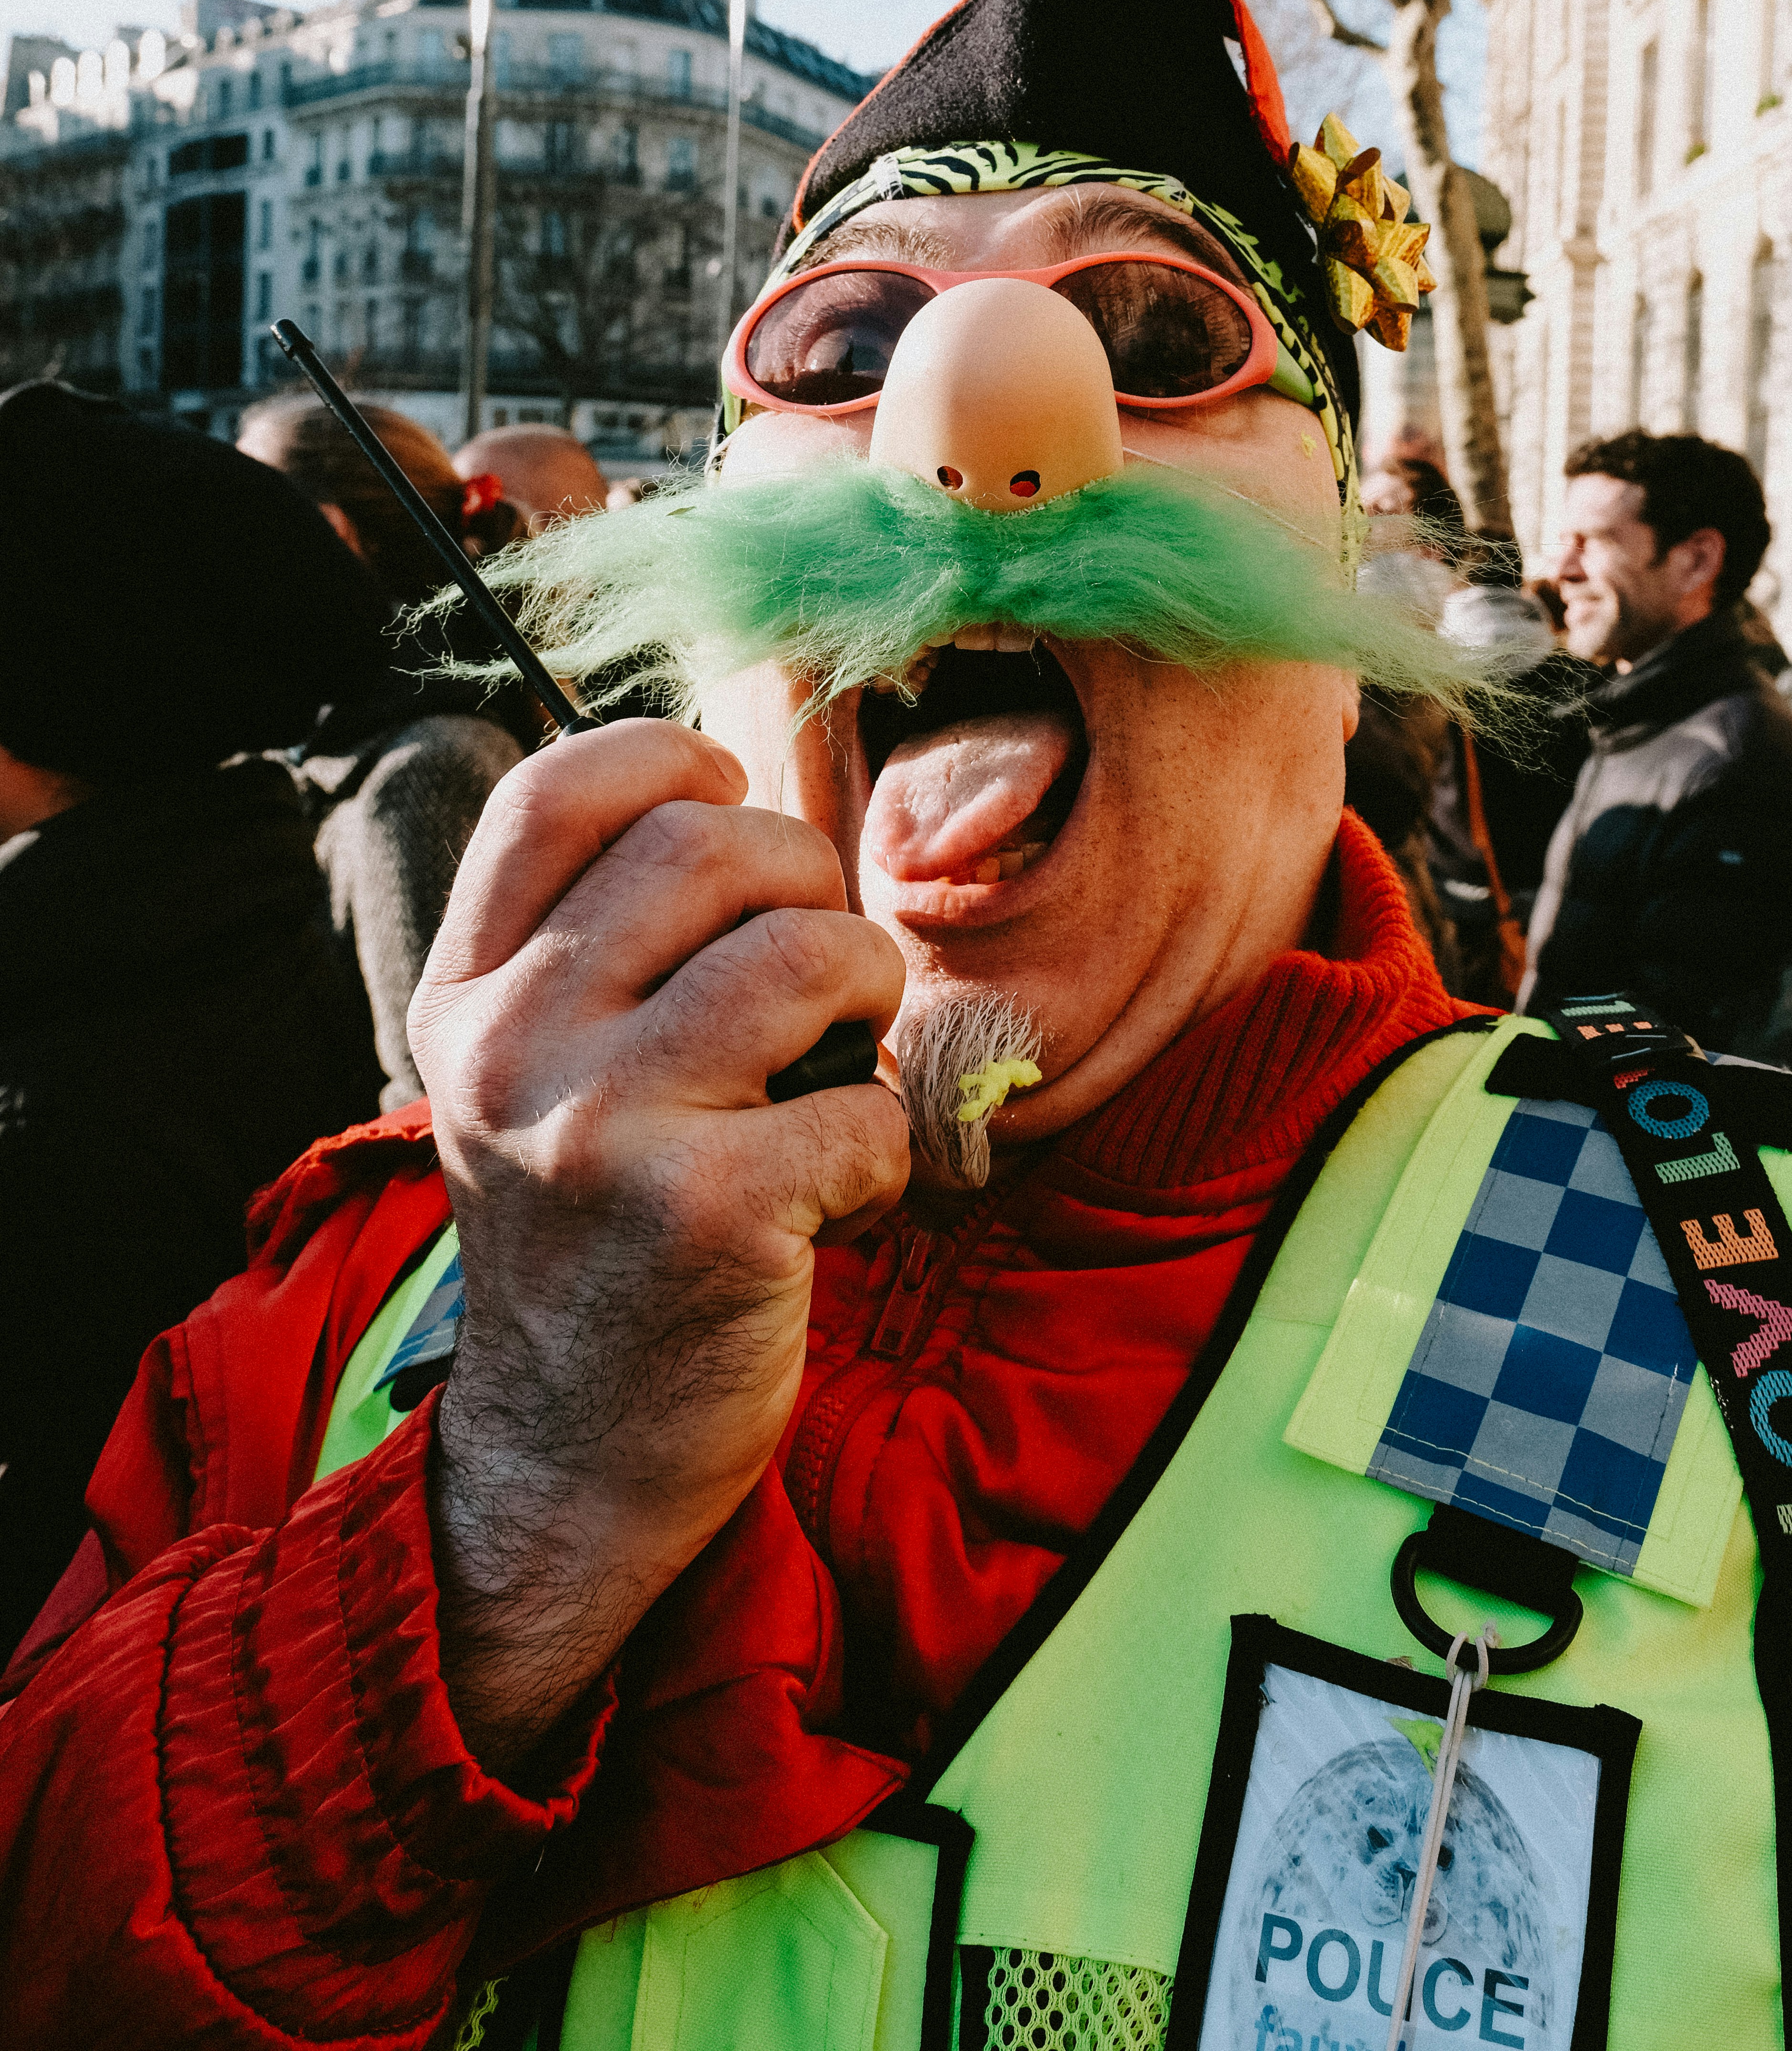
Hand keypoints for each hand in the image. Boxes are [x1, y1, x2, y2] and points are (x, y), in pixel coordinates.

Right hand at [408, 720, 907, 1775]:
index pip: (559, 787)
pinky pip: (871, 1111)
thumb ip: (603, 940)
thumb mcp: (541, 1074)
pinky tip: (835, 1204)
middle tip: (817, 982)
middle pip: (709, 842)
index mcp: (468, 994)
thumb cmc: (599, 1235)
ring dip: (867, 1000)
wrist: (571, 1462)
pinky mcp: (704, 1213)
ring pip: (806, 952)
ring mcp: (600, 1127)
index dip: (676, 763)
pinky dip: (889, 1154)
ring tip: (840, 1071)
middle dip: (809, 885)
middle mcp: (510, 1045)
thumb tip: (735, 788)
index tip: (733, 818)